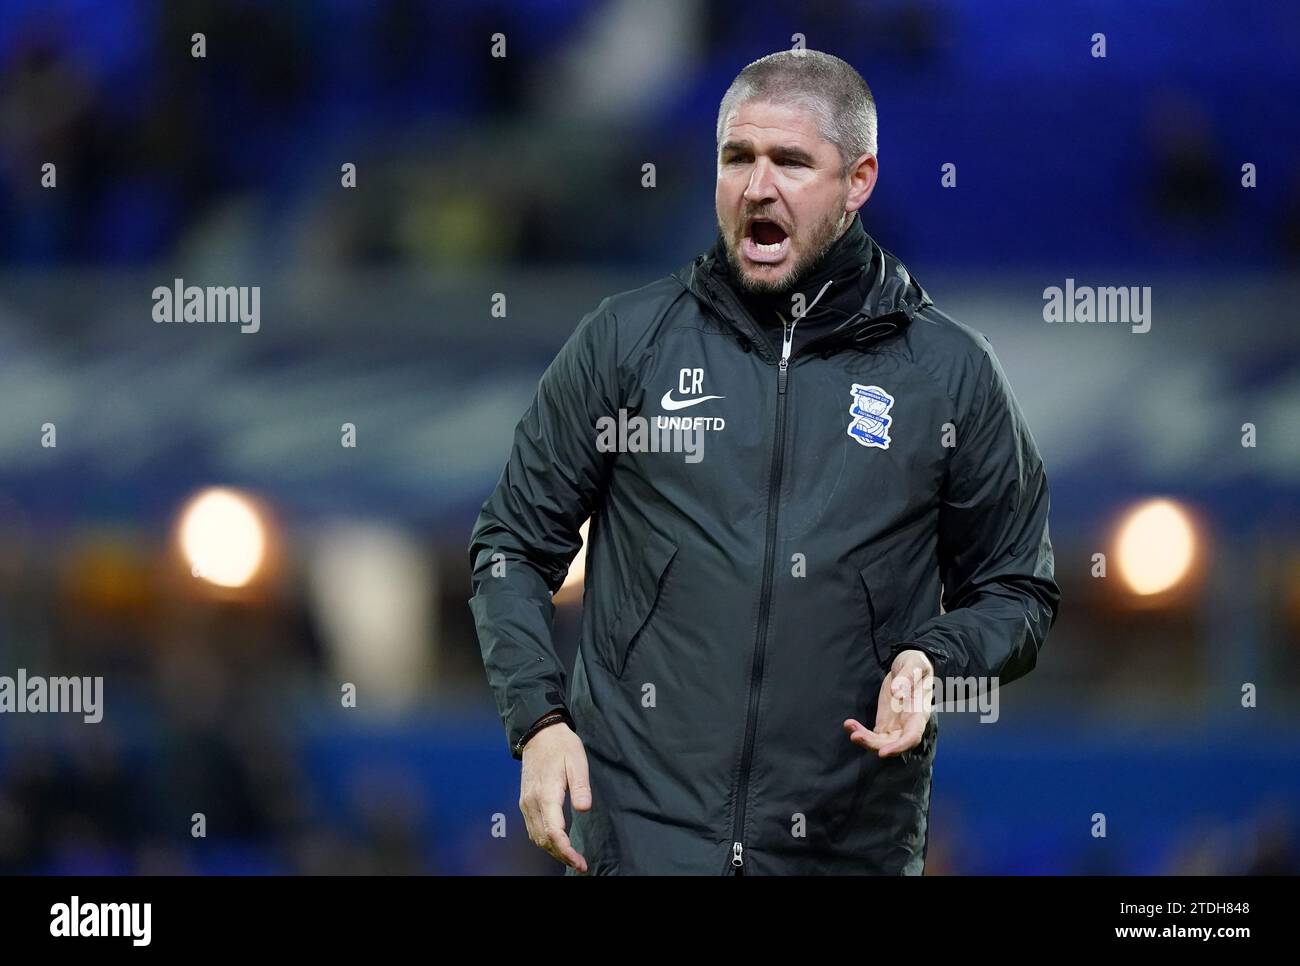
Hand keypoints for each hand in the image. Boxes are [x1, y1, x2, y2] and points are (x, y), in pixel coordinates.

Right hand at [519, 722, 591, 871]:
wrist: (540, 734)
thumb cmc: (561, 746)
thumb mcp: (577, 761)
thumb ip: (580, 786)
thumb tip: (584, 809)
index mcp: (546, 794)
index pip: (554, 832)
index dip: (566, 851)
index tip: (580, 862)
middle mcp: (532, 802)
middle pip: (544, 839)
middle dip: (561, 855)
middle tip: (580, 864)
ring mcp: (526, 803)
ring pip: (536, 837)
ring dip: (552, 850)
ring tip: (571, 858)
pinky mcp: (525, 802)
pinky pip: (532, 828)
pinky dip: (544, 841)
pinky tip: (557, 843)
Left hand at [843, 649, 934, 757]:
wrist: (908, 665)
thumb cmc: (916, 664)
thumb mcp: (914, 663)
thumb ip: (907, 677)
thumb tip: (896, 693)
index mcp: (919, 712)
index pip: (912, 736)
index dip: (899, 746)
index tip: (883, 752)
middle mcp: (908, 724)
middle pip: (894, 744)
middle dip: (875, 745)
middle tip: (855, 736)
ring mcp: (896, 725)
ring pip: (882, 743)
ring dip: (865, 740)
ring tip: (849, 726)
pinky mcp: (885, 723)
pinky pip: (873, 735)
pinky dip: (861, 732)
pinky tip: (849, 724)